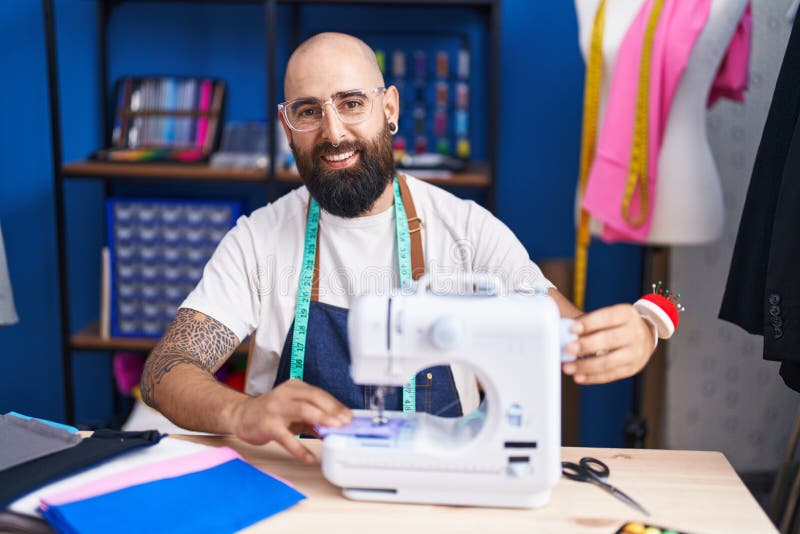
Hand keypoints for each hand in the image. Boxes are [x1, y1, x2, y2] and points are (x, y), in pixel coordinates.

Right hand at [231, 379, 351, 462]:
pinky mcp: (267, 425)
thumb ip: (313, 417)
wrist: (241, 416)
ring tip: (334, 431)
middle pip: (313, 398)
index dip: (336, 405)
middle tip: (345, 422)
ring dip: (321, 420)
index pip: (319, 394)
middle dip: (332, 410)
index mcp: (294, 387)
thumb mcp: (293, 410)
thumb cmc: (271, 413)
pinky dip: (299, 449)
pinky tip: (309, 458)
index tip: (349, 416)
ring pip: (303, 411)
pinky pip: (287, 438)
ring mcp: (275, 408)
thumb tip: (335, 427)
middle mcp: (285, 394)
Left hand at [562, 304, 655, 384]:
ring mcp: (635, 353)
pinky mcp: (632, 369)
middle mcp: (634, 333)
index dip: (589, 323)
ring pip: (608, 362)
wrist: (645, 336)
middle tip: (567, 348)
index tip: (572, 328)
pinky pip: (610, 375)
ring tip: (567, 367)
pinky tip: (578, 376)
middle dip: (586, 345)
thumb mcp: (608, 316)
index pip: (607, 317)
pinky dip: (592, 377)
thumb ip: (588, 322)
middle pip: (608, 340)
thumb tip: (563, 330)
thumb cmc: (617, 324)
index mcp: (627, 314)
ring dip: (585, 365)